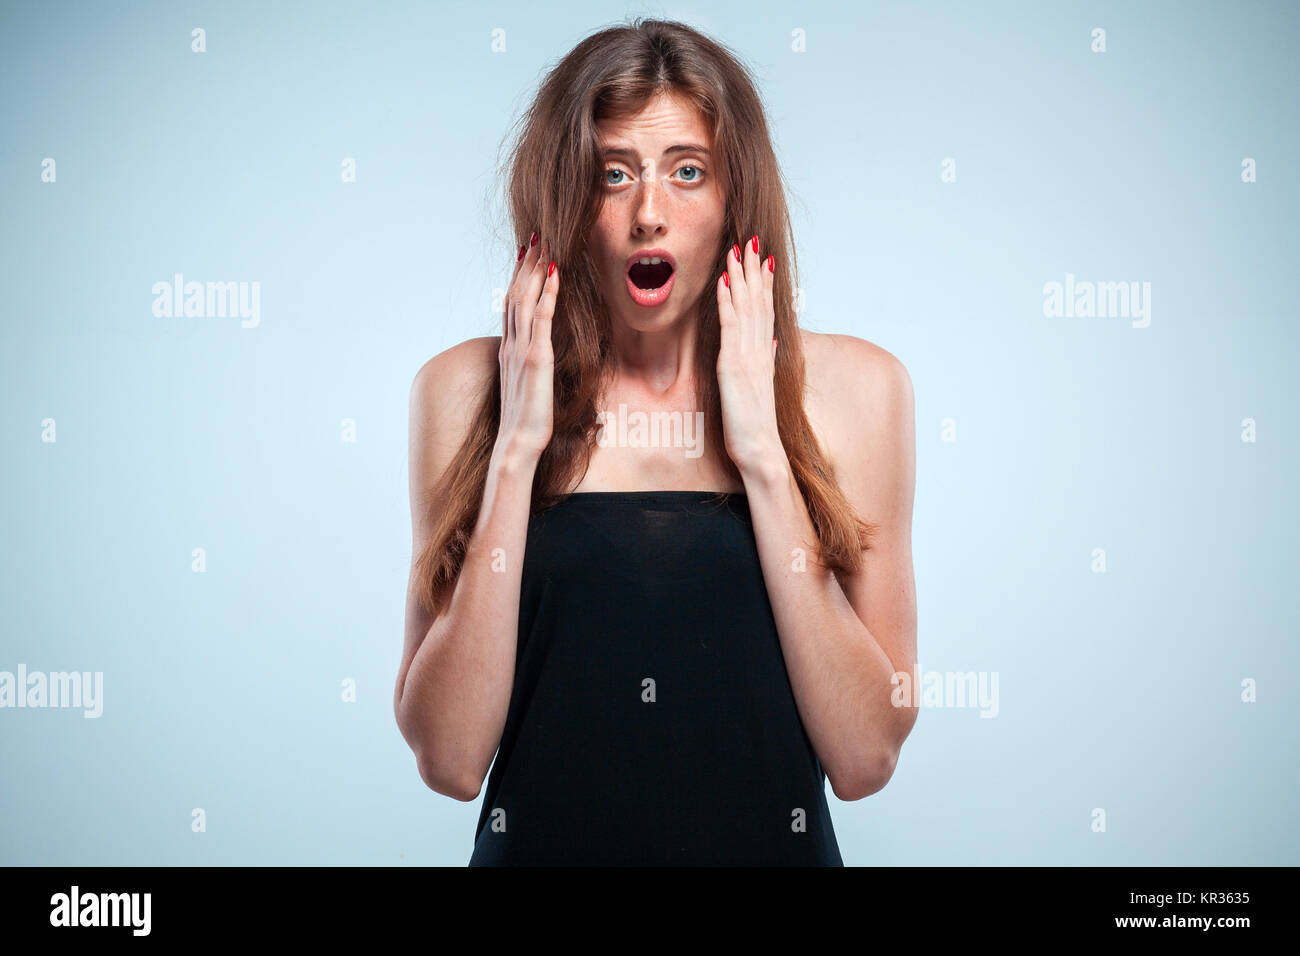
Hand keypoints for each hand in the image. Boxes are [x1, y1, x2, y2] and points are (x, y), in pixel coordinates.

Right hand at [496, 233, 558, 463]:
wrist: (517, 443)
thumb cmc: (525, 421)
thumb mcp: (527, 386)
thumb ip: (530, 367)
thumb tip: (539, 356)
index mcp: (509, 350)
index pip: (512, 304)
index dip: (518, 276)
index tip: (525, 253)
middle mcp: (511, 344)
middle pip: (517, 293)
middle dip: (527, 263)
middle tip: (535, 236)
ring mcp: (521, 349)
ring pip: (526, 298)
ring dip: (536, 268)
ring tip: (545, 243)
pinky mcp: (535, 358)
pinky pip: (541, 318)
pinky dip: (547, 292)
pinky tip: (554, 272)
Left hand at [716, 234, 783, 474]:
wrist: (761, 451)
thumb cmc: (757, 427)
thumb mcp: (762, 389)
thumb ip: (767, 363)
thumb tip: (772, 343)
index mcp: (765, 355)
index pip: (766, 310)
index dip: (764, 282)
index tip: (763, 258)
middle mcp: (760, 350)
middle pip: (759, 301)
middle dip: (755, 268)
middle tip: (752, 238)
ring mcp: (748, 356)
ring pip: (746, 307)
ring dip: (742, 275)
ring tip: (739, 248)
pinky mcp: (734, 365)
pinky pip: (731, 325)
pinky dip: (727, 300)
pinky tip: (723, 280)